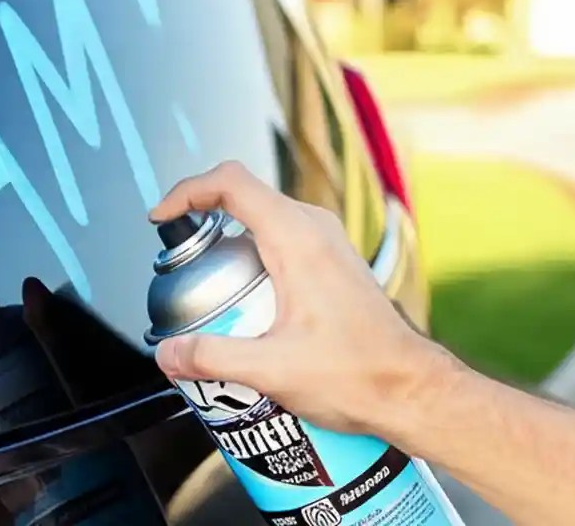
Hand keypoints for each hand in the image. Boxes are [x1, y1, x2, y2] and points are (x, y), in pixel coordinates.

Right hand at [149, 162, 462, 437]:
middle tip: (182, 265)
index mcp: (297, 239)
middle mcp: (314, 230)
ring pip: (261, 220)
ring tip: (210, 292)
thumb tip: (168, 352)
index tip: (161, 218)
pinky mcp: (331, 263)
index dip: (186, 190)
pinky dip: (251, 259)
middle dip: (201, 224)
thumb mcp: (271, 370)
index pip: (230, 183)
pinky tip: (246, 308)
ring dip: (227, 245)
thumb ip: (210, 357)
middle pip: (241, 198)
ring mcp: (326, 243)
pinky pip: (280, 240)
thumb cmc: (361, 375)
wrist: (414, 392)